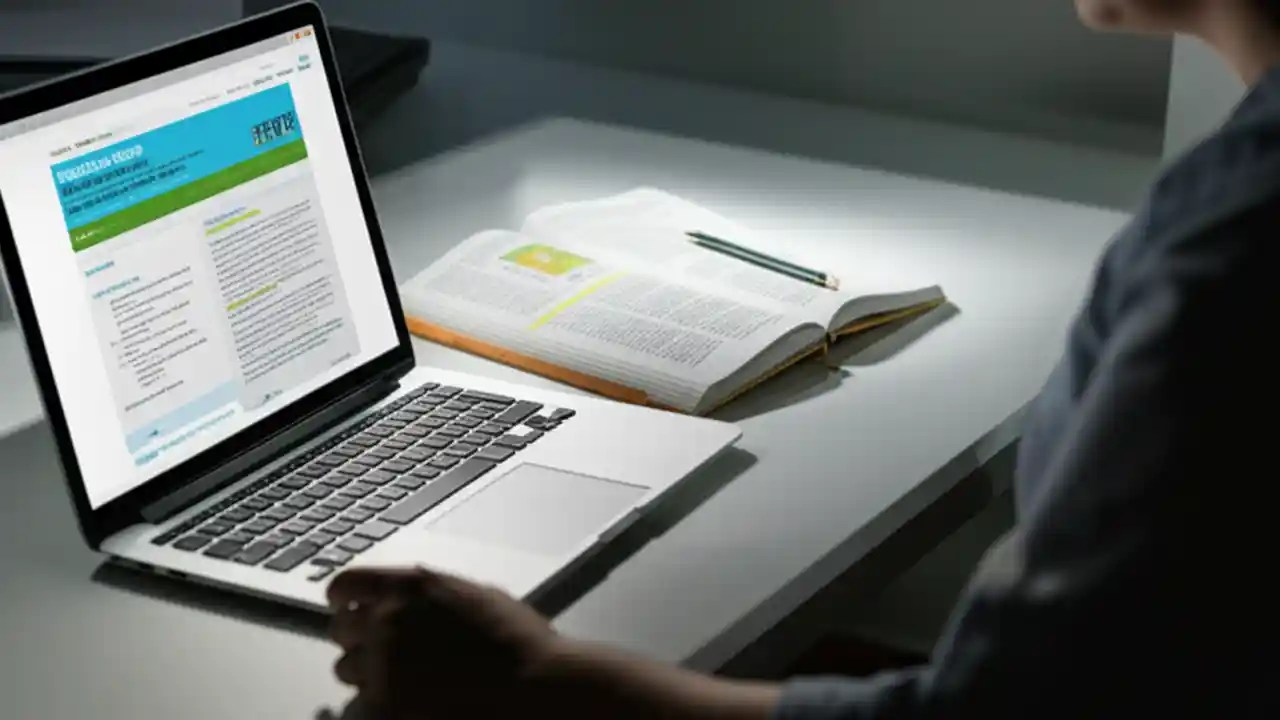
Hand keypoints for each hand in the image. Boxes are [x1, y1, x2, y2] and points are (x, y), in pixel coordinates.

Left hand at [327, 566, 562, 719]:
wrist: (531, 685)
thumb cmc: (516, 639)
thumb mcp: (474, 596)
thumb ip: (432, 596)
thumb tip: (413, 602)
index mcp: (409, 587)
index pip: (346, 585)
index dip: (342, 597)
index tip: (344, 605)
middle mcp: (388, 620)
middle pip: (339, 628)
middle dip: (355, 637)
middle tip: (377, 647)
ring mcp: (384, 664)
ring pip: (346, 668)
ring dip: (364, 671)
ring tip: (396, 677)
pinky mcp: (386, 704)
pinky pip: (362, 701)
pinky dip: (377, 700)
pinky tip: (404, 699)